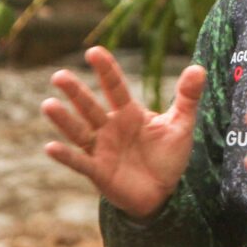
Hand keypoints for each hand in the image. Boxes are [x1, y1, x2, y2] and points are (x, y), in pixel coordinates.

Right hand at [41, 45, 205, 219]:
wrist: (163, 195)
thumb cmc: (168, 157)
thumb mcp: (181, 125)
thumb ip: (188, 97)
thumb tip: (198, 68)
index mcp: (129, 113)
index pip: (114, 87)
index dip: (105, 70)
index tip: (93, 51)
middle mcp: (110, 128)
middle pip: (90, 106)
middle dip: (75, 92)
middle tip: (59, 75)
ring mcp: (101, 149)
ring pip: (79, 131)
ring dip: (63, 119)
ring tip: (48, 105)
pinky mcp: (98, 172)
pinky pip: (79, 162)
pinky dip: (66, 156)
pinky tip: (51, 147)